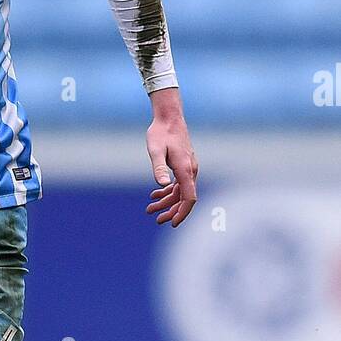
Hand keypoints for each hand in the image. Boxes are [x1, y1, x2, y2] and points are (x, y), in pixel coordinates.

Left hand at [145, 89, 197, 227]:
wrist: (168, 117)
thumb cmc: (160, 133)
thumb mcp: (155, 150)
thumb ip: (158, 167)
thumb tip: (162, 186)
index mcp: (185, 169)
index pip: (189, 197)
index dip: (182, 212)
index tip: (172, 223)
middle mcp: (190, 170)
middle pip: (184, 198)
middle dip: (171, 211)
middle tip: (157, 219)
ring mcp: (188, 168)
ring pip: (180, 192)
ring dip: (167, 202)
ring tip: (150, 209)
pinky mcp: (183, 164)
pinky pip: (178, 183)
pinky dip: (167, 191)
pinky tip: (155, 194)